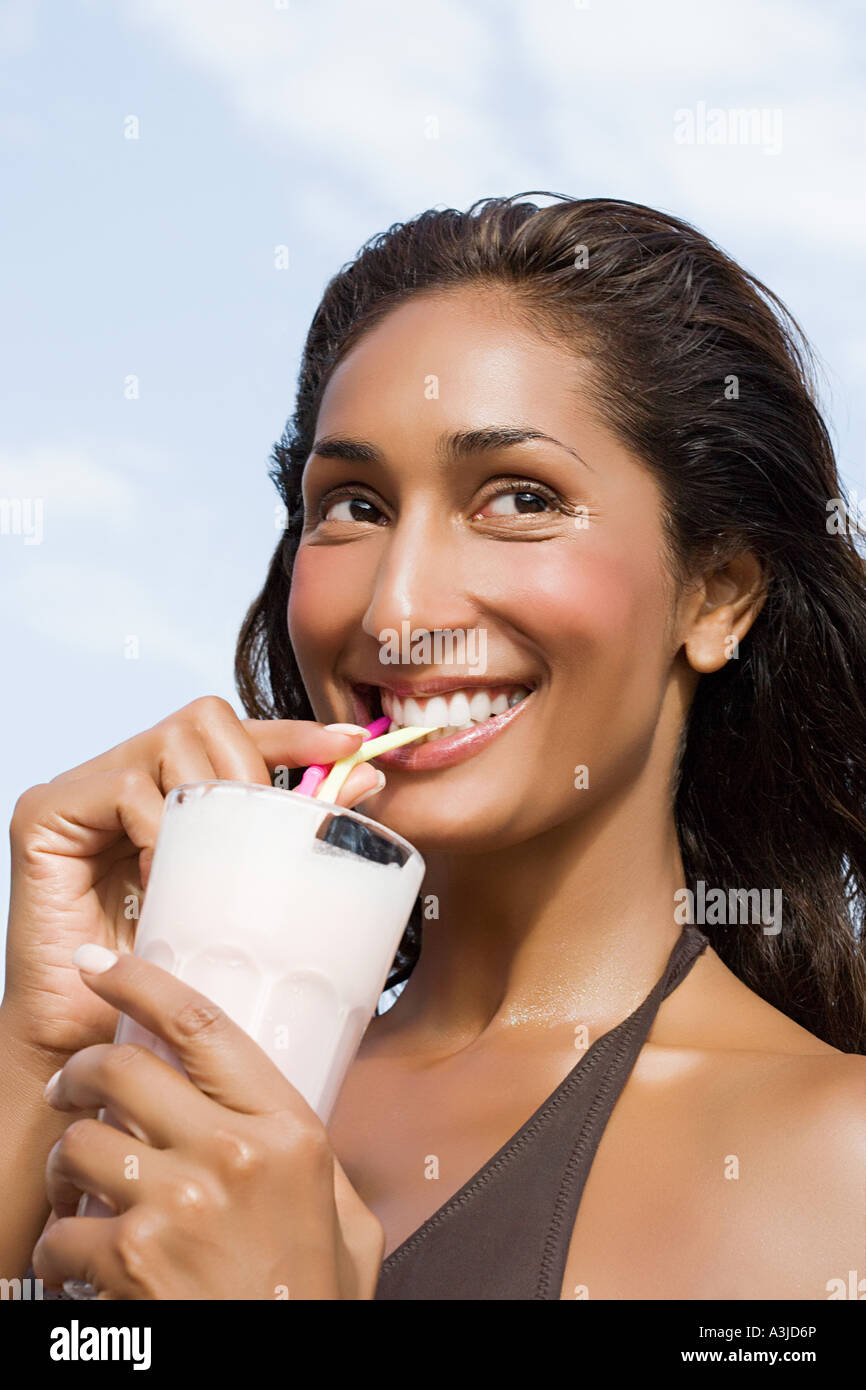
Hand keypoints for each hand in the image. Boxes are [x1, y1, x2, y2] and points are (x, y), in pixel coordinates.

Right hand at [3, 696, 382, 1057]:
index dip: (292, 732)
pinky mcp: (43, 813)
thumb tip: (361, 783)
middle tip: (271, 831)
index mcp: (167, 790)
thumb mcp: (240, 899)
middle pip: (204, 721)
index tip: (350, 744)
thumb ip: (286, 838)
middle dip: (253, 767)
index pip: (234, 733)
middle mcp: (121, 776)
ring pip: (170, 742)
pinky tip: (163, 878)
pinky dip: (158, 829)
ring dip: (208, 803)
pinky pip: (125, 788)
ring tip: (211, 870)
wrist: (90, 1048)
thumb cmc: (165, 981)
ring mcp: (80, 790)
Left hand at [33, 949, 385, 1299]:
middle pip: (123, 1070)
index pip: (203, 1026)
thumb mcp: (346, 1220)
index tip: (102, 964)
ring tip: (78, 1188)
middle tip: (74, 1088)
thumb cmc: (311, 1306)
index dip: (142, 981)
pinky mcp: (131, 1264)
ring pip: (80, 1146)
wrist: (291, 1385)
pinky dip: (60, 1249)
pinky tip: (83, 1265)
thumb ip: (312, 1159)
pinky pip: (62, 1232)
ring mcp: (177, 1208)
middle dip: (82, 1073)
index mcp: (288, 1133)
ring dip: (66, 1165)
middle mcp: (232, 1156)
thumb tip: (267, 1115)